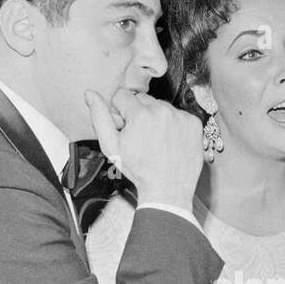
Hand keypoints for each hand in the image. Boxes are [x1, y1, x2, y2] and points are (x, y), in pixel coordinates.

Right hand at [85, 88, 201, 206]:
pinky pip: (179, 115)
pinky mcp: (194, 123)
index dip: (120, 111)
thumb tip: (90, 93)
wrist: (168, 190)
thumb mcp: (111, 146)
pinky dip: (174, 125)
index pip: (123, 95)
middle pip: (143, 99)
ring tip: (156, 140)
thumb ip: (100, 117)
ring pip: (162, 106)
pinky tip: (170, 141)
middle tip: (140, 136)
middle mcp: (163, 111)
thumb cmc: (138, 170)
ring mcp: (181, 117)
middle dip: (138, 113)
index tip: (124, 126)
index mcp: (140, 114)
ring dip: (156, 118)